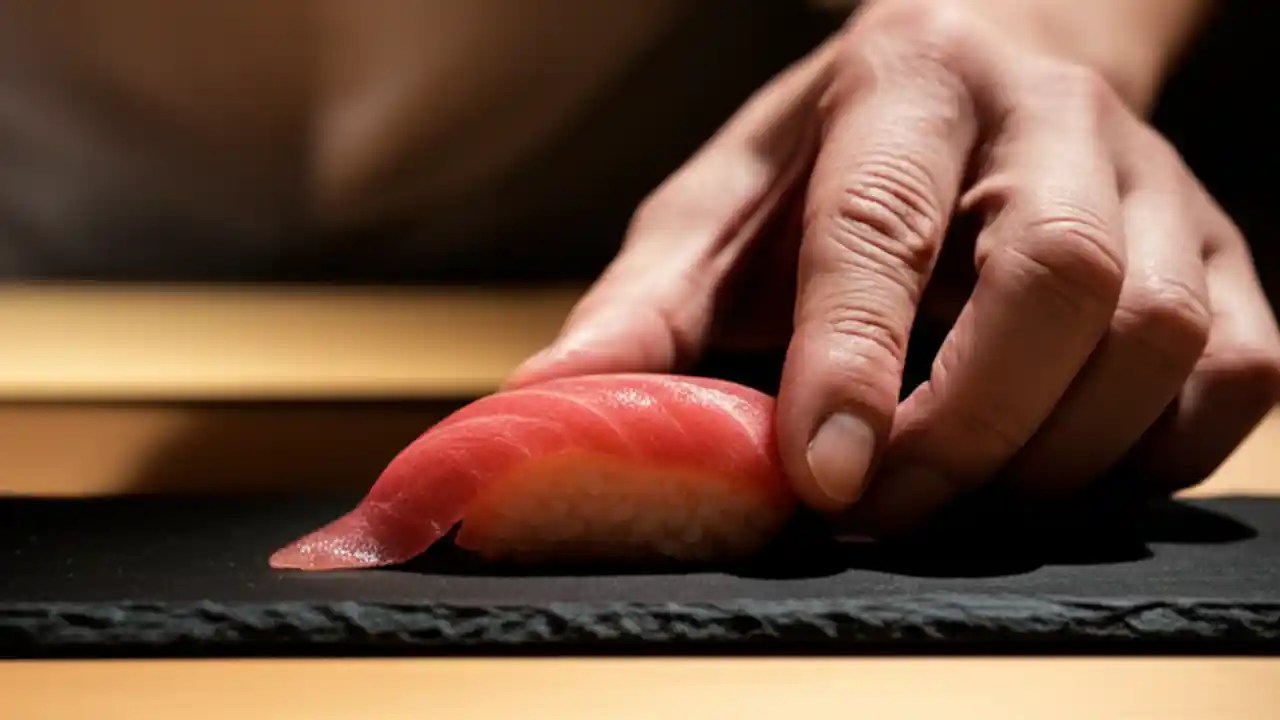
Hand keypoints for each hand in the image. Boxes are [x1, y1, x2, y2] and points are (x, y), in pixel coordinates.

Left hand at [507, 0, 1279, 535]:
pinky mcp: (1225, 252)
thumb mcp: (722, 210)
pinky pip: (1232, 376)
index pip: (884, 220)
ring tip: (950, 497)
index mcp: (904, 86)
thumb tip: (543, 412)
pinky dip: (1142, 458)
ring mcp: (1160, 182)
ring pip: (1157, 338)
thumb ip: (642, 307)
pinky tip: (1052, 468)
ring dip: (1050, 459)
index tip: (821, 476)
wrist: (990, 72)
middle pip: (1058, 278)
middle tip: (877, 507)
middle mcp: (1049, 117)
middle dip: (964, 427)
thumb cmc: (836, 158)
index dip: (855, 355)